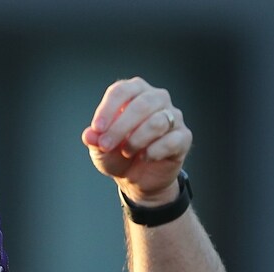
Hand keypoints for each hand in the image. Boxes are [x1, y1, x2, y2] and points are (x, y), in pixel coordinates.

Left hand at [82, 77, 191, 205]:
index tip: (97, 128)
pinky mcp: (183, 137)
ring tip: (126, 152)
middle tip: (106, 145)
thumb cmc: (117, 155)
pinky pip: (172, 140)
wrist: (137, 178)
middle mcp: (156, 99)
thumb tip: (89, 135)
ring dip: (136, 140)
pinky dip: (153, 152)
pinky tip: (144, 158)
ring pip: (158, 121)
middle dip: (120, 127)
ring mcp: (173, 117)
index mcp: (134, 93)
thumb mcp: (101, 149)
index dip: (108, 109)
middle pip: (142, 104)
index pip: (121, 91)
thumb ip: (95, 139)